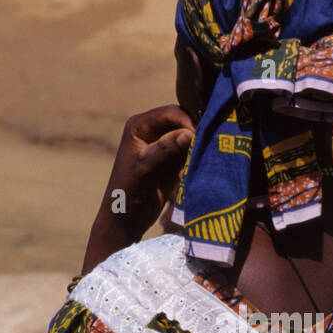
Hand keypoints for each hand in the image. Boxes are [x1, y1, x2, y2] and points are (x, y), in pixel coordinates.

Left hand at [82, 106, 194, 271]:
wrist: (126, 219)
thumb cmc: (127, 192)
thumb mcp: (144, 168)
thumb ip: (165, 149)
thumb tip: (189, 133)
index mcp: (139, 125)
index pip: (170, 113)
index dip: (186, 121)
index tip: (198, 137)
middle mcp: (152, 130)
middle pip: (183, 121)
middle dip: (195, 131)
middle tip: (206, 146)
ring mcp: (164, 144)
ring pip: (190, 136)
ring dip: (198, 144)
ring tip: (205, 156)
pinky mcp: (174, 160)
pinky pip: (191, 151)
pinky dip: (197, 156)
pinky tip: (200, 165)